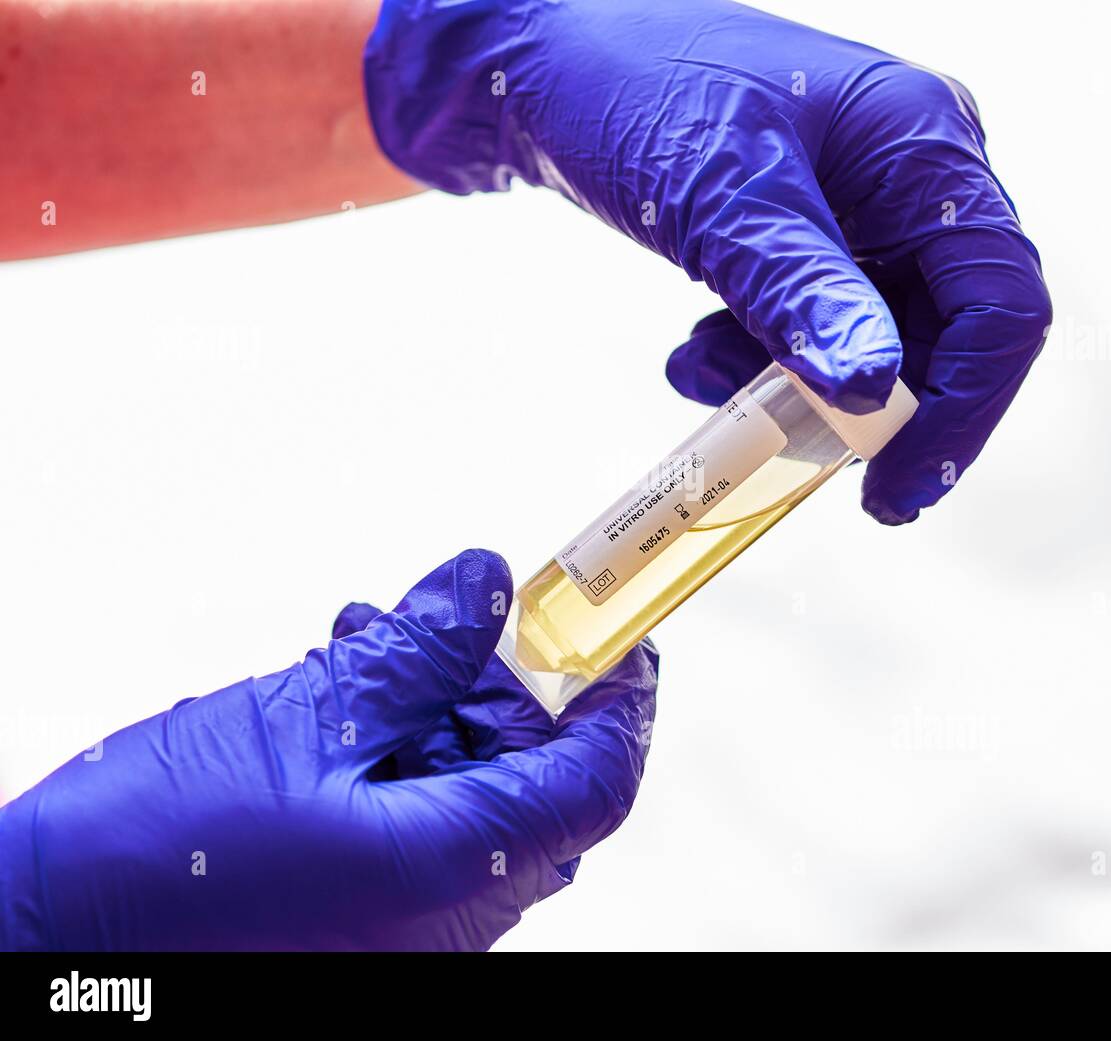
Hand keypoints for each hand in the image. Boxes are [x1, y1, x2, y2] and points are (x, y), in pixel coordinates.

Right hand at [0, 550, 656, 950]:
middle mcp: (446, 913)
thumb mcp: (302, 720)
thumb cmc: (153, 857)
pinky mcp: (358, 907)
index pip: (598, 784)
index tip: (619, 633)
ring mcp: (402, 920)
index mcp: (453, 869)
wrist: (38, 937)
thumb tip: (486, 585)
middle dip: (508, 687)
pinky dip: (398, 745)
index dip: (622, 701)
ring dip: (439, 704)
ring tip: (377, 641)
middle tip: (471, 620)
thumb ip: (415, 653)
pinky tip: (345, 686)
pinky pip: (415, 814)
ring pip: (469, 788)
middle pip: (536, 780)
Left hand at [365, 0, 1050, 523]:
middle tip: (782, 448)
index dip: (961, 411)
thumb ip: (803, 296)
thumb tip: (870, 396)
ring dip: (793, 387)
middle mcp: (909, 178)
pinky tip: (695, 352)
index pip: (1000, 304)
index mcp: (923, 144)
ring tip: (702, 369)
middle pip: (941, 335)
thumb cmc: (637, 84)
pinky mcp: (811, 237)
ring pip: (869, 344)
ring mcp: (860, 208)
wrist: (550, 61)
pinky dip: (759, 361)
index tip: (893, 488)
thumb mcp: (724, 200)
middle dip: (860, 407)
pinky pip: (815, 327)